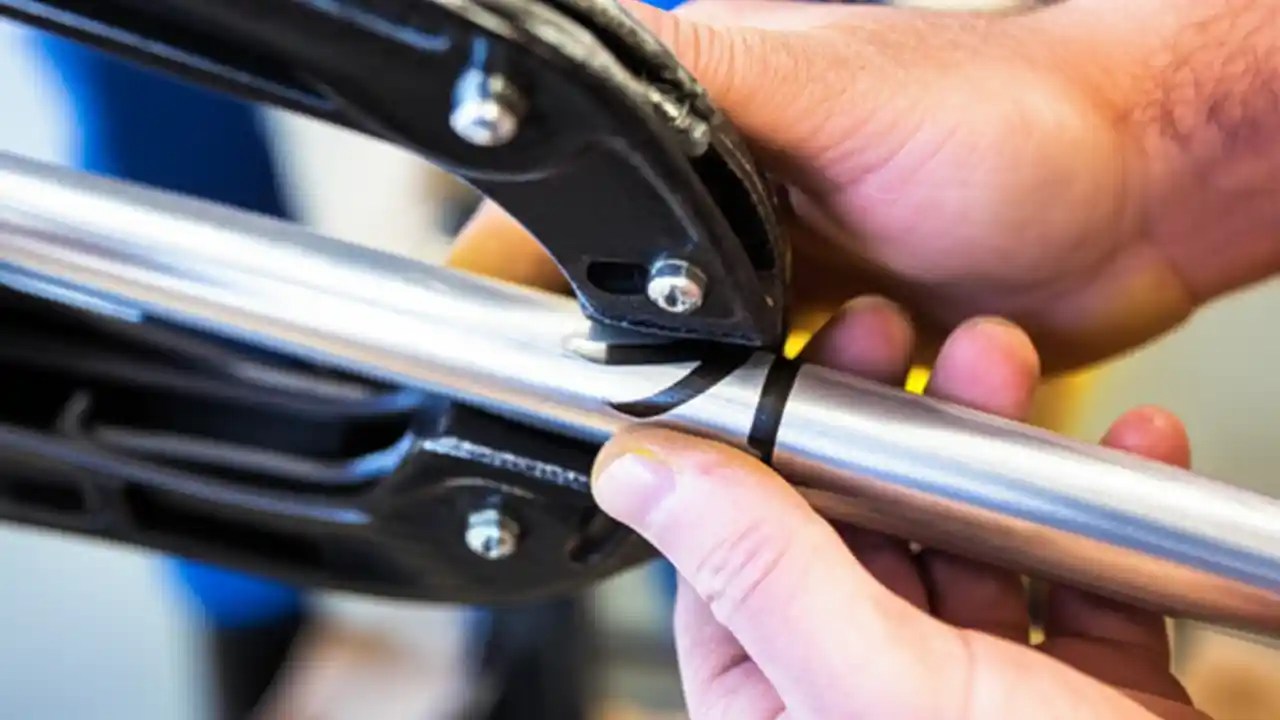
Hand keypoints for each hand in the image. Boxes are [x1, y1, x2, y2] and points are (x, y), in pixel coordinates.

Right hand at [452, 0, 1279, 371]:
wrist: (1141, 194)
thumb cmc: (1016, 117)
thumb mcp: (838, 89)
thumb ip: (704, 90)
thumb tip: (580, 67)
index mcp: (705, 112)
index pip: (569, 206)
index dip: (540, 276)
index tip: (553, 336)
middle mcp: (734, 193)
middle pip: (629, 308)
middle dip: (664, 355)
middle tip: (740, 358)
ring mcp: (787, 267)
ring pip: (710, 368)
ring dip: (763, 390)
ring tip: (851, 349)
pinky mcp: (839, 327)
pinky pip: (790, 395)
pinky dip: (816, 405)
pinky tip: (869, 376)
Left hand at [590, 298, 1206, 718]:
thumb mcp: (881, 692)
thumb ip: (764, 575)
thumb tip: (643, 469)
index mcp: (786, 713)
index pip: (739, 556)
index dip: (763, 449)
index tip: (795, 367)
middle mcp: (874, 703)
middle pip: (859, 533)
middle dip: (887, 427)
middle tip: (902, 342)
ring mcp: (982, 698)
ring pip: (967, 543)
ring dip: (993, 450)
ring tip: (1003, 368)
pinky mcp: (1084, 695)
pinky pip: (1080, 585)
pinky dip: (1106, 517)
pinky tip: (1127, 451)